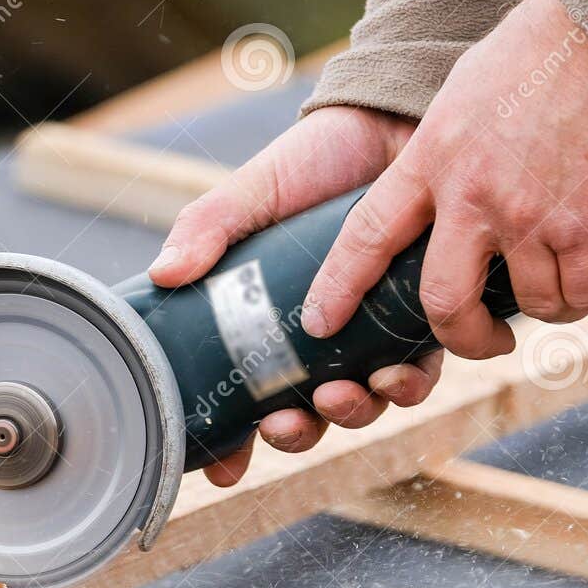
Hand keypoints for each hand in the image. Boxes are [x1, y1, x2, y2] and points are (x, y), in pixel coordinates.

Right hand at [148, 104, 444, 486]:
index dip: (232, 442)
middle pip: (307, 416)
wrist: (391, 123)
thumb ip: (207, 228)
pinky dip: (406, 384)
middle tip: (288, 420)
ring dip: (353, 414)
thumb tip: (163, 274)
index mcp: (269, 321)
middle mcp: (321, 337)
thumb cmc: (316, 161)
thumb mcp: (252, 194)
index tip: (222, 464)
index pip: (245, 397)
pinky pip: (418, 372)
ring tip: (345, 393)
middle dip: (299, 434)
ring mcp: (372, 332)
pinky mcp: (424, 318)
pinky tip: (397, 371)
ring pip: (363, 404)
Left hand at [303, 0, 587, 358]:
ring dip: (556, 303)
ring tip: (575, 278)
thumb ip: (448, 151)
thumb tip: (447, 187)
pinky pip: (585, 290)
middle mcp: (470, 196)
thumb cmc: (544, 47)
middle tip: (489, 337)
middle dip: (464, 337)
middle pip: (444, 302)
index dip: (340, 287)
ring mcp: (527, 216)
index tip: (321, 323)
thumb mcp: (465, 95)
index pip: (365, 236)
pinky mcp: (586, 226)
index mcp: (430, 160)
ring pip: (532, 303)